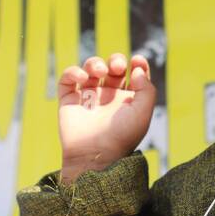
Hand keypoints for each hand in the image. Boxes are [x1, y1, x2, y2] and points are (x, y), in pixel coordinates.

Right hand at [58, 53, 154, 183]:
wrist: (95, 154)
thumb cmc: (122, 136)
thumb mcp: (143, 113)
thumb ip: (147, 89)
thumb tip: (137, 70)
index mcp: (128, 99)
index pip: (134, 74)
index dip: (137, 64)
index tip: (137, 60)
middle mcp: (108, 96)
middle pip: (113, 67)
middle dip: (116, 60)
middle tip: (118, 67)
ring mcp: (88, 97)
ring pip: (90, 68)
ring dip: (95, 63)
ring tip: (100, 71)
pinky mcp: (69, 100)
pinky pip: (68, 79)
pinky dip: (73, 72)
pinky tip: (83, 78)